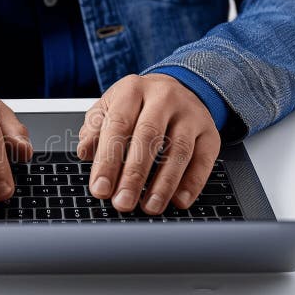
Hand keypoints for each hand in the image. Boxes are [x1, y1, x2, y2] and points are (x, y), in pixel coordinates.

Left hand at [77, 74, 220, 214]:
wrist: (176, 88)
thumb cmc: (136, 106)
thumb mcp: (109, 108)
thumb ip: (94, 130)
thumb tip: (85, 152)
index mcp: (132, 90)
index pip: (118, 125)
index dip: (107, 160)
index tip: (100, 189)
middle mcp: (164, 97)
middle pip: (148, 137)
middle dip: (134, 175)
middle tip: (123, 202)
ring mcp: (190, 113)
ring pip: (179, 150)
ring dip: (163, 184)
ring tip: (150, 207)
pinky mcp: (210, 131)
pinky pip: (204, 160)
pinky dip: (192, 183)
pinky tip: (178, 201)